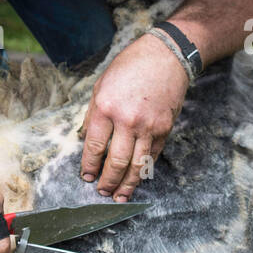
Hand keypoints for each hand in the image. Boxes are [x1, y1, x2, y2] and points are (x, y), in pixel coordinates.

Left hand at [80, 32, 188, 200]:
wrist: (166, 56)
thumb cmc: (130, 67)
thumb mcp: (102, 85)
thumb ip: (94, 115)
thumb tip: (86, 140)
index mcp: (105, 108)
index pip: (93, 147)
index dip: (89, 166)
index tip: (86, 176)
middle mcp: (127, 120)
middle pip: (115, 162)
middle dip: (107, 181)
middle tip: (102, 192)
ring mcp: (148, 126)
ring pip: (136, 165)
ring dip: (127, 185)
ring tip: (119, 196)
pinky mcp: (164, 128)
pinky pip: (152, 155)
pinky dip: (143, 169)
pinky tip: (137, 178)